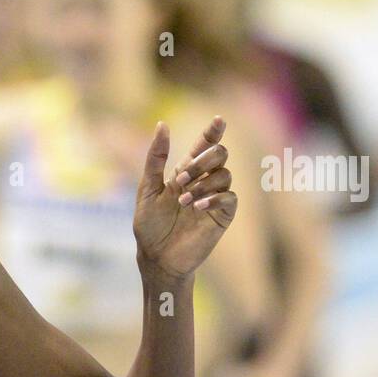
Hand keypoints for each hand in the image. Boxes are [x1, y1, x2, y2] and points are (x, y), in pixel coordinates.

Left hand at [133, 117, 236, 279]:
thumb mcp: (147, 189)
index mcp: (186, 172)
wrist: (157, 257)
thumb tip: (162, 125)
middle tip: (180, 179)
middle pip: (219, 155)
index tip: (218, 119)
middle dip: (202, 161)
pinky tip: (197, 207)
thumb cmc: (149, 226)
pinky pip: (230, 197)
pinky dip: (214, 198)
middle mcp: (203, 181)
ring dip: (203, 183)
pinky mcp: (222, 215)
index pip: (204, 146)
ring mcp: (214, 198)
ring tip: (183, 201)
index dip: (213, 131)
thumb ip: (156, 159)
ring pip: (224, 175)